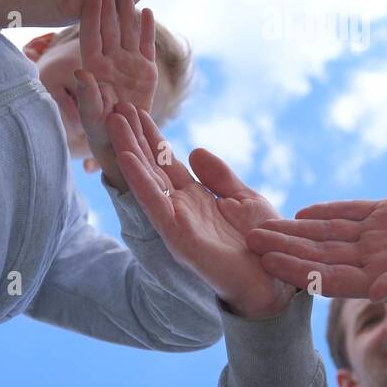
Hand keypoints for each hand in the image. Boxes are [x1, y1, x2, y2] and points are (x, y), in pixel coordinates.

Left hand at [71, 0, 157, 148]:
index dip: (92, 14)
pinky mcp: (145, 71)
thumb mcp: (93, 117)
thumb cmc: (103, 133)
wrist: (126, 141)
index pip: (91, 35)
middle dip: (109, 0)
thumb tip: (81, 72)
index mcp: (93, 67)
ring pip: (127, 30)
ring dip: (127, 8)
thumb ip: (88, 96)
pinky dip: (147, 29)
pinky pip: (146, 45)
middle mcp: (110, 60)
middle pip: (109, 25)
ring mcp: (128, 64)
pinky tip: (148, 10)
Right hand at [103, 104, 293, 318]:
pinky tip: (129, 158)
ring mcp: (176, 222)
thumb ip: (219, 175)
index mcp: (194, 197)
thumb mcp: (243, 198)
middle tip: (114, 105)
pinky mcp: (179, 237)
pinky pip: (156, 205)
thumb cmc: (262, 241)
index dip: (150, 135)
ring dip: (129, 150)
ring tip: (113, 121)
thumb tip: (195, 150)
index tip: (133, 109)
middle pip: (150, 164)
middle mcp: (180, 207)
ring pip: (147, 179)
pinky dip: (142, 181)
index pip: (165, 160)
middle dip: (133, 135)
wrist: (274, 281)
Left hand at [248, 197, 386, 307]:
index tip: (268, 261)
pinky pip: (350, 211)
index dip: (296, 268)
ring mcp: (376, 236)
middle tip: (250, 237)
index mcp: (378, 280)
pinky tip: (302, 211)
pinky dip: (327, 210)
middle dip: (283, 245)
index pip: (326, 276)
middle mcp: (370, 259)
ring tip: (263, 223)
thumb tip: (377, 293)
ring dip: (296, 228)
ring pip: (327, 232)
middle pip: (317, 252)